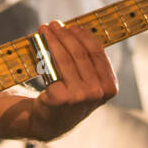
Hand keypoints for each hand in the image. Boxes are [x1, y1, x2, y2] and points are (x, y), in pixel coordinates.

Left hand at [26, 21, 118, 139]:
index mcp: (110, 87)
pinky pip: (50, 69)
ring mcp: (79, 97)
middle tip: (54, 24)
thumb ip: (89, 62)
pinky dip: (43, 54)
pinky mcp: (60, 98)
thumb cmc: (71, 96)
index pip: (97, 52)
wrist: (51, 123)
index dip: (84, 35)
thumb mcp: (89, 83)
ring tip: (44, 29)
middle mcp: (97, 93)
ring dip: (52, 40)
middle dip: (65, 34)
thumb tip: (77, 30)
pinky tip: (38, 47)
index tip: (72, 26)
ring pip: (64, 59)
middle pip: (80, 53)